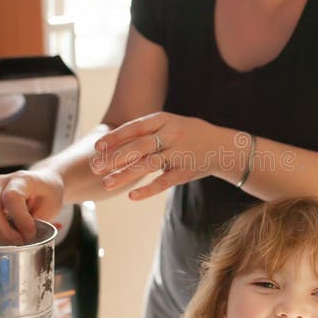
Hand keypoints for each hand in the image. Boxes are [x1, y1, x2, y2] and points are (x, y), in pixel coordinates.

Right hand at [0, 168, 64, 243]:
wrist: (46, 184)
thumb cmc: (49, 194)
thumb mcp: (51, 207)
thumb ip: (36, 222)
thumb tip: (26, 240)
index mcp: (22, 179)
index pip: (12, 197)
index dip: (20, 219)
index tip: (30, 234)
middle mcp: (2, 183)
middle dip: (2, 230)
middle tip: (19, 242)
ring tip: (16, 240)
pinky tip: (10, 236)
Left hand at [89, 112, 220, 199]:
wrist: (222, 147)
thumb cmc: (189, 135)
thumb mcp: (170, 124)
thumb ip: (146, 131)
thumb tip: (111, 142)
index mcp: (164, 120)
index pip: (134, 127)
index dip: (115, 137)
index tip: (97, 147)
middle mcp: (171, 134)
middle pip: (138, 146)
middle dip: (114, 157)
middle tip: (95, 167)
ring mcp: (179, 153)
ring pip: (148, 164)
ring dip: (125, 174)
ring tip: (107, 184)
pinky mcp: (185, 172)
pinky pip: (164, 182)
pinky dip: (148, 189)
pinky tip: (132, 197)